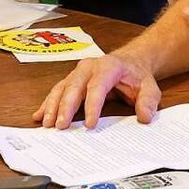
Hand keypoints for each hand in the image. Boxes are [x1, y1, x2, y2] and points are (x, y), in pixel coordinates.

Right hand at [33, 53, 161, 128]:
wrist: (130, 62)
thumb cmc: (136, 76)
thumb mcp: (149, 87)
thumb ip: (148, 101)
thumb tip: (145, 116)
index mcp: (109, 66)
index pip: (98, 86)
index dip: (93, 105)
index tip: (90, 124)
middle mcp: (89, 67)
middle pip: (74, 86)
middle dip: (66, 106)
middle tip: (61, 125)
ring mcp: (78, 73)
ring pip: (62, 88)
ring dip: (53, 106)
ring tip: (47, 124)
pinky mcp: (71, 80)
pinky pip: (57, 91)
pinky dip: (47, 104)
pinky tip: (39, 116)